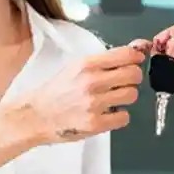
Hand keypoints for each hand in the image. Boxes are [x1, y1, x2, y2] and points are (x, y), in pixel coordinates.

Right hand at [23, 44, 144, 142]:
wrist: (36, 115)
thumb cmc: (56, 91)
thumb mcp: (76, 67)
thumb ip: (104, 60)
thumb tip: (136, 49)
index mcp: (87, 64)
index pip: (126, 55)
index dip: (136, 58)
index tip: (136, 61)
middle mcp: (91, 82)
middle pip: (134, 75)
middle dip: (133, 78)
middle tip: (124, 82)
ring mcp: (94, 104)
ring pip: (132, 95)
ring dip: (126, 97)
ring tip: (113, 98)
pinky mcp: (95, 123)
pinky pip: (124, 117)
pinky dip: (119, 116)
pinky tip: (108, 113)